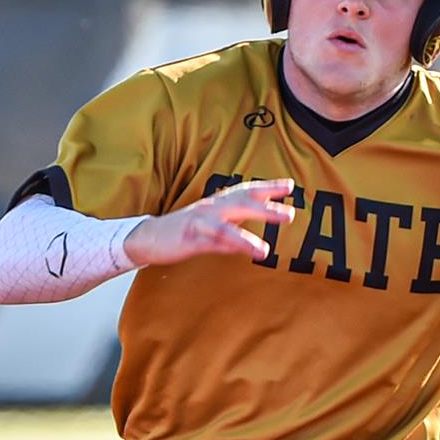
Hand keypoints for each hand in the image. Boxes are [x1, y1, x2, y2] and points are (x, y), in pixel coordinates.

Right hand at [123, 178, 297, 266]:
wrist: (148, 238)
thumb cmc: (183, 231)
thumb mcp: (212, 226)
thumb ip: (233, 226)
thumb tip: (255, 233)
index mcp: (217, 203)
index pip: (245, 190)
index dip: (267, 187)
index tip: (290, 186)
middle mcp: (211, 208)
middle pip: (242, 201)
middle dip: (266, 205)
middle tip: (291, 213)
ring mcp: (200, 222)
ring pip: (229, 223)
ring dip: (251, 230)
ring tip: (269, 246)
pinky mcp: (191, 238)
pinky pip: (215, 241)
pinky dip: (234, 246)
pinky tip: (251, 253)